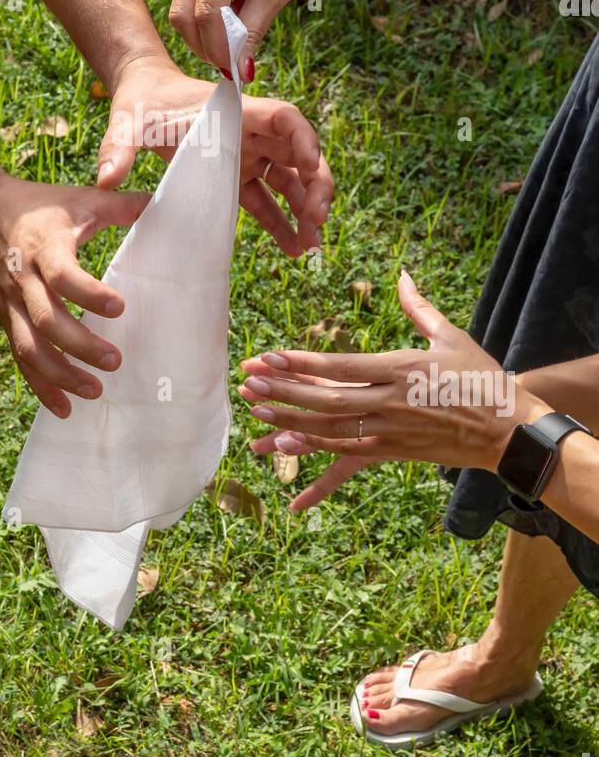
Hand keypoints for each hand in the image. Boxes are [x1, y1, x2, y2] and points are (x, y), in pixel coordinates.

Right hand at [0, 171, 147, 416]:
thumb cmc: (38, 204)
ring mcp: (12, 304)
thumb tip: (163, 203)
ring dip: (62, 375)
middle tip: (116, 361)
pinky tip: (64, 409)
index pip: (63, 277)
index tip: (120, 308)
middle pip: (48, 321)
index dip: (90, 294)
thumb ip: (120, 204)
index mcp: (44, 247)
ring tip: (96, 391)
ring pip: (31, 348)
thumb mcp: (79, 198)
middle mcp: (24, 280)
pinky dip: (40, 387)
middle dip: (81, 346)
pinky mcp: (6, 319)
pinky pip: (20, 358)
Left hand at [98, 55, 332, 255]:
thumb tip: (105, 179)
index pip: (284, 117)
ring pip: (290, 181)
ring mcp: (247, 155)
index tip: (310, 164)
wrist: (142, 100)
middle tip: (317, 221)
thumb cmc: (139, 103)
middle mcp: (250, 132)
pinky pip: (266, 202)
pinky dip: (281, 224)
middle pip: (299, 154)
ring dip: (305, 210)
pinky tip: (292, 249)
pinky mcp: (236, 177)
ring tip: (310, 246)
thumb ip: (118, 146)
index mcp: (234, 111)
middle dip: (316, 186)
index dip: (303, 139)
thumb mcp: (127, 122)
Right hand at [169, 0, 319, 74]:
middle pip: (184, 14)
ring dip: (202, 38)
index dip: (218, 47)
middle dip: (204, 46)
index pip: (207, 12)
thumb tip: (240, 71)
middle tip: (229, 66)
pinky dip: (206, 26)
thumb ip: (253, 33)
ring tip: (230, 50)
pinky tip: (227, 33)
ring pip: (182, 13)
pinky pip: (190, 6)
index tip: (234, 72)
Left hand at [239, 270, 547, 510]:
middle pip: (327, 400)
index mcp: (401, 369)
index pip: (340, 366)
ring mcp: (389, 432)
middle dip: (283, 393)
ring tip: (255, 419)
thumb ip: (418, 308)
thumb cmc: (481, 378)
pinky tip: (292, 480)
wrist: (508, 431)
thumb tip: (402, 276)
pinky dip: (317, 470)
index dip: (300, 363)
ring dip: (290, 426)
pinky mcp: (391, 453)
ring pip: (331, 433)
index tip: (267, 357)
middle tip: (247, 386)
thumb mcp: (451, 338)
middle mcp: (390, 403)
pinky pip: (347, 463)